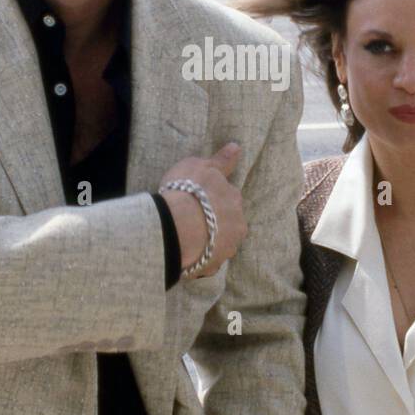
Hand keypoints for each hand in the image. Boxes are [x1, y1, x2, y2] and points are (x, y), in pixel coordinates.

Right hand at [160, 142, 246, 278]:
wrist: (176, 226)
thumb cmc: (187, 191)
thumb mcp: (201, 166)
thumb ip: (220, 160)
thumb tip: (236, 148)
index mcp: (235, 199)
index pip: (230, 197)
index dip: (216, 197)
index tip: (202, 198)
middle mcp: (237, 225)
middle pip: (229, 221)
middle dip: (217, 220)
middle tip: (195, 217)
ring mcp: (226, 248)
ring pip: (221, 242)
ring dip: (210, 240)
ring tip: (189, 237)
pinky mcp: (212, 267)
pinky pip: (207, 261)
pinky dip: (200, 257)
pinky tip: (187, 252)